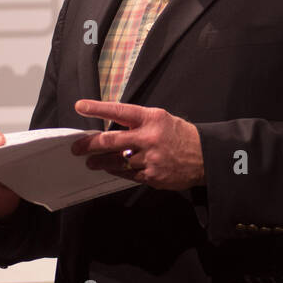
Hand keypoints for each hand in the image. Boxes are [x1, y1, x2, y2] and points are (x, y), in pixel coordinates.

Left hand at [71, 100, 205, 190]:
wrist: (205, 157)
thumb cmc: (182, 136)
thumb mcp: (163, 120)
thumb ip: (139, 123)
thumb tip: (113, 127)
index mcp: (152, 119)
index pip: (120, 111)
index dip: (98, 108)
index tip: (80, 106)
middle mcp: (149, 138)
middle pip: (110, 140)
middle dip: (90, 145)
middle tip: (77, 148)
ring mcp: (149, 159)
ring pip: (115, 161)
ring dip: (100, 162)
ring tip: (91, 162)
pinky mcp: (151, 176)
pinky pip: (126, 175)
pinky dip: (117, 171)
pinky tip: (112, 169)